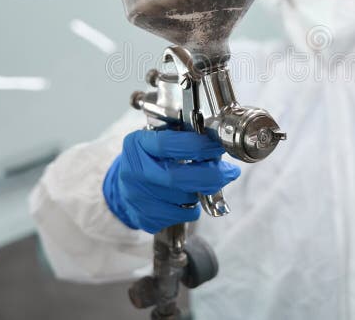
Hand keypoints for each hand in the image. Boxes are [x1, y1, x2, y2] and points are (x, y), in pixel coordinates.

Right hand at [103, 129, 240, 232]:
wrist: (125, 185)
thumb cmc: (150, 157)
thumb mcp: (157, 137)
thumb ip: (183, 136)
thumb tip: (218, 140)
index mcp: (137, 145)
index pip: (168, 144)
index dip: (198, 146)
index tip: (218, 147)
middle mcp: (133, 172)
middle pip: (177, 178)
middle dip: (210, 176)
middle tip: (229, 172)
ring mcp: (136, 198)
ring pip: (182, 200)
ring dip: (200, 192)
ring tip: (203, 184)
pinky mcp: (144, 218)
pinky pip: (179, 216)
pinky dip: (190, 209)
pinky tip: (187, 199)